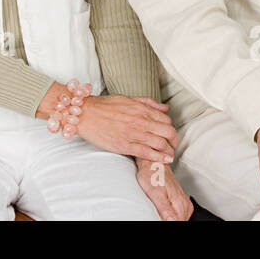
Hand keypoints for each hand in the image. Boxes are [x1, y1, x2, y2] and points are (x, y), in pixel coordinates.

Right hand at [37, 85, 177, 163]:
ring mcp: (133, 134)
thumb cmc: (105, 106)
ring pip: (160, 144)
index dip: (171, 129)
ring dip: (168, 151)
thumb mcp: (128, 98)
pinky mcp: (124, 146)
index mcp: (141, 109)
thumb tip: (164, 108)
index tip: (170, 135)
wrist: (86, 114)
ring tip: (169, 156)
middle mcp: (140, 121)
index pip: (166, 120)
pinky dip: (158, 158)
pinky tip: (164, 160)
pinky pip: (146, 153)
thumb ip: (147, 103)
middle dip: (174, 141)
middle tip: (173, 147)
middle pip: (168, 132)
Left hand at [136, 158, 193, 220]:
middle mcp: (185, 203)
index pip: (179, 222)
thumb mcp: (155, 193)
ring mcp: (183, 201)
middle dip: (170, 220)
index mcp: (180, 203)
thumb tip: (172, 221)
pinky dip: (172, 214)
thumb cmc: (152, 174)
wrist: (153, 163)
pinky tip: (164, 207)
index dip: (169, 221)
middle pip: (181, 221)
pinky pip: (179, 214)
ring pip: (180, 218)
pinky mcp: (180, 200)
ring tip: (161, 208)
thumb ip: (165, 209)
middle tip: (159, 211)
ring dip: (172, 217)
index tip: (161, 216)